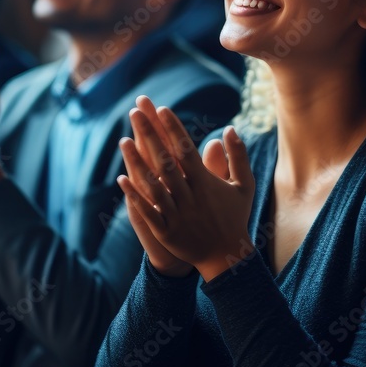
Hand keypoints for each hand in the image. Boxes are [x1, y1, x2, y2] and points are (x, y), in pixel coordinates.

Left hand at [117, 95, 253, 281]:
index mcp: (206, 182)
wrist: (226, 257)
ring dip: (137, 163)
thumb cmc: (234, 217)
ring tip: (123, 140)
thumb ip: (238, 156)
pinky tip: (121, 179)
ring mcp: (176, 214)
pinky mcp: (166, 231)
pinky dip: (135, 196)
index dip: (173, 129)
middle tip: (136, 111)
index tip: (162, 109)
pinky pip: (148, 211)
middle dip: (150, 135)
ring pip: (153, 185)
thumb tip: (230, 129)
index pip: (186, 150)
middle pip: (166, 161)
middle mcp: (189, 196)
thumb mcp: (244, 185)